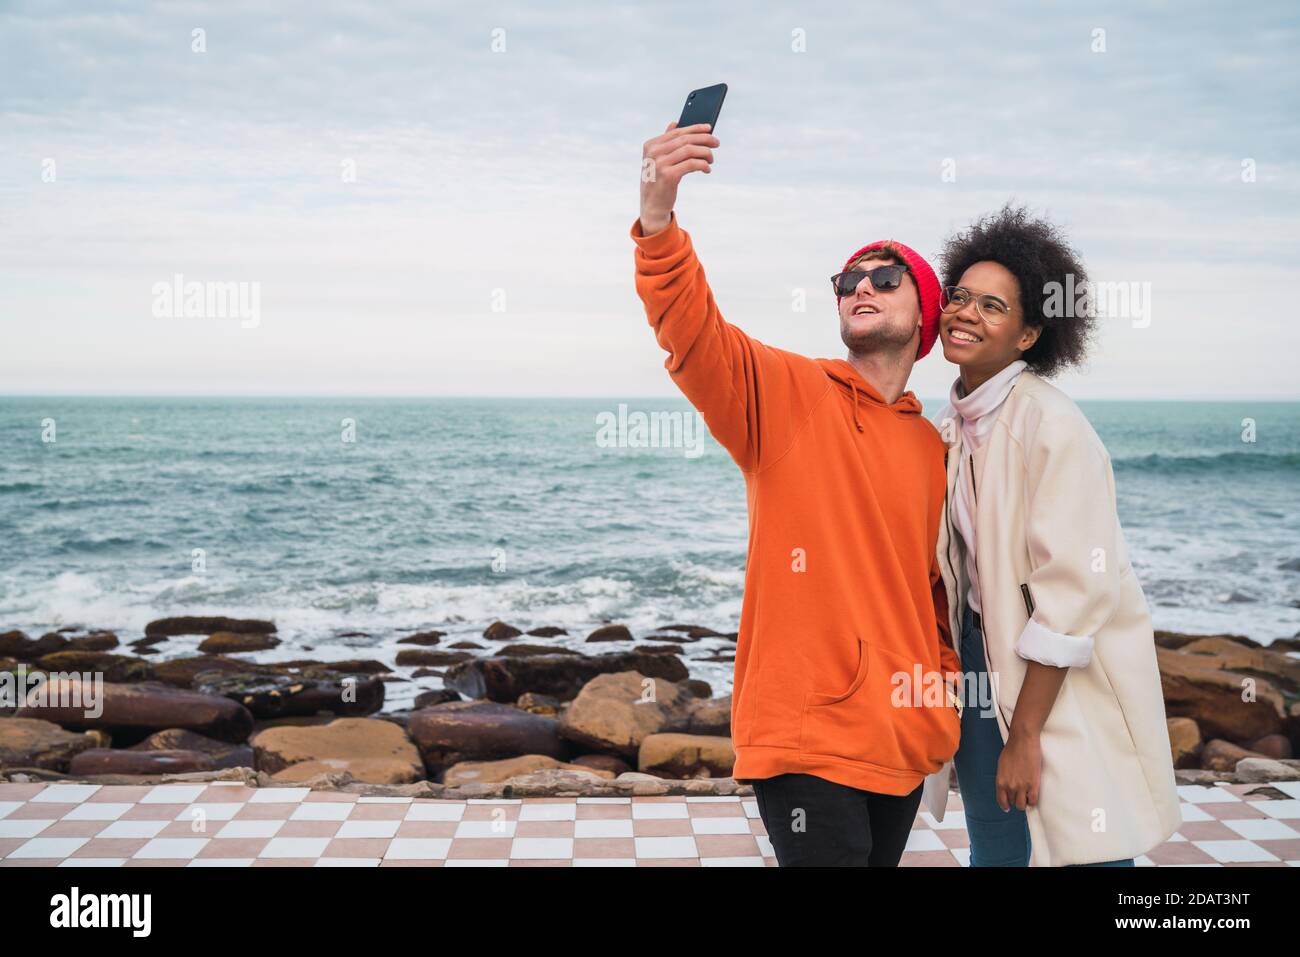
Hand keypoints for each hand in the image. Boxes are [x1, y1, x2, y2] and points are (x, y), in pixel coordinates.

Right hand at [639, 120, 718, 234]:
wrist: (652, 206)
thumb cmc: (658, 181)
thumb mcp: (658, 160)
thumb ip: (666, 142)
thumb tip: (676, 123)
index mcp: (651, 145)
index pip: (677, 132)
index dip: (695, 128)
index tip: (709, 128)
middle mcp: (654, 153)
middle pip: (685, 139)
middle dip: (704, 139)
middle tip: (716, 143)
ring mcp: (660, 164)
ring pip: (690, 150)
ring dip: (705, 153)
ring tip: (711, 159)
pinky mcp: (669, 176)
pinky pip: (692, 164)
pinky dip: (703, 165)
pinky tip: (707, 169)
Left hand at [995, 729, 1040, 811]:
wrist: (1022, 741)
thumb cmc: (1012, 750)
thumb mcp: (1002, 765)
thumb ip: (1003, 777)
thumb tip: (1006, 785)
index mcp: (1000, 781)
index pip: (1001, 800)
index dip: (1005, 805)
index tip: (1007, 807)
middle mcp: (1010, 786)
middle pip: (1013, 803)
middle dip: (1016, 800)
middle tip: (1020, 796)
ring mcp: (1022, 786)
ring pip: (1022, 805)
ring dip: (1025, 802)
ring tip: (1027, 796)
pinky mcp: (1033, 784)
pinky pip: (1033, 801)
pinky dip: (1033, 801)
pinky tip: (1033, 795)